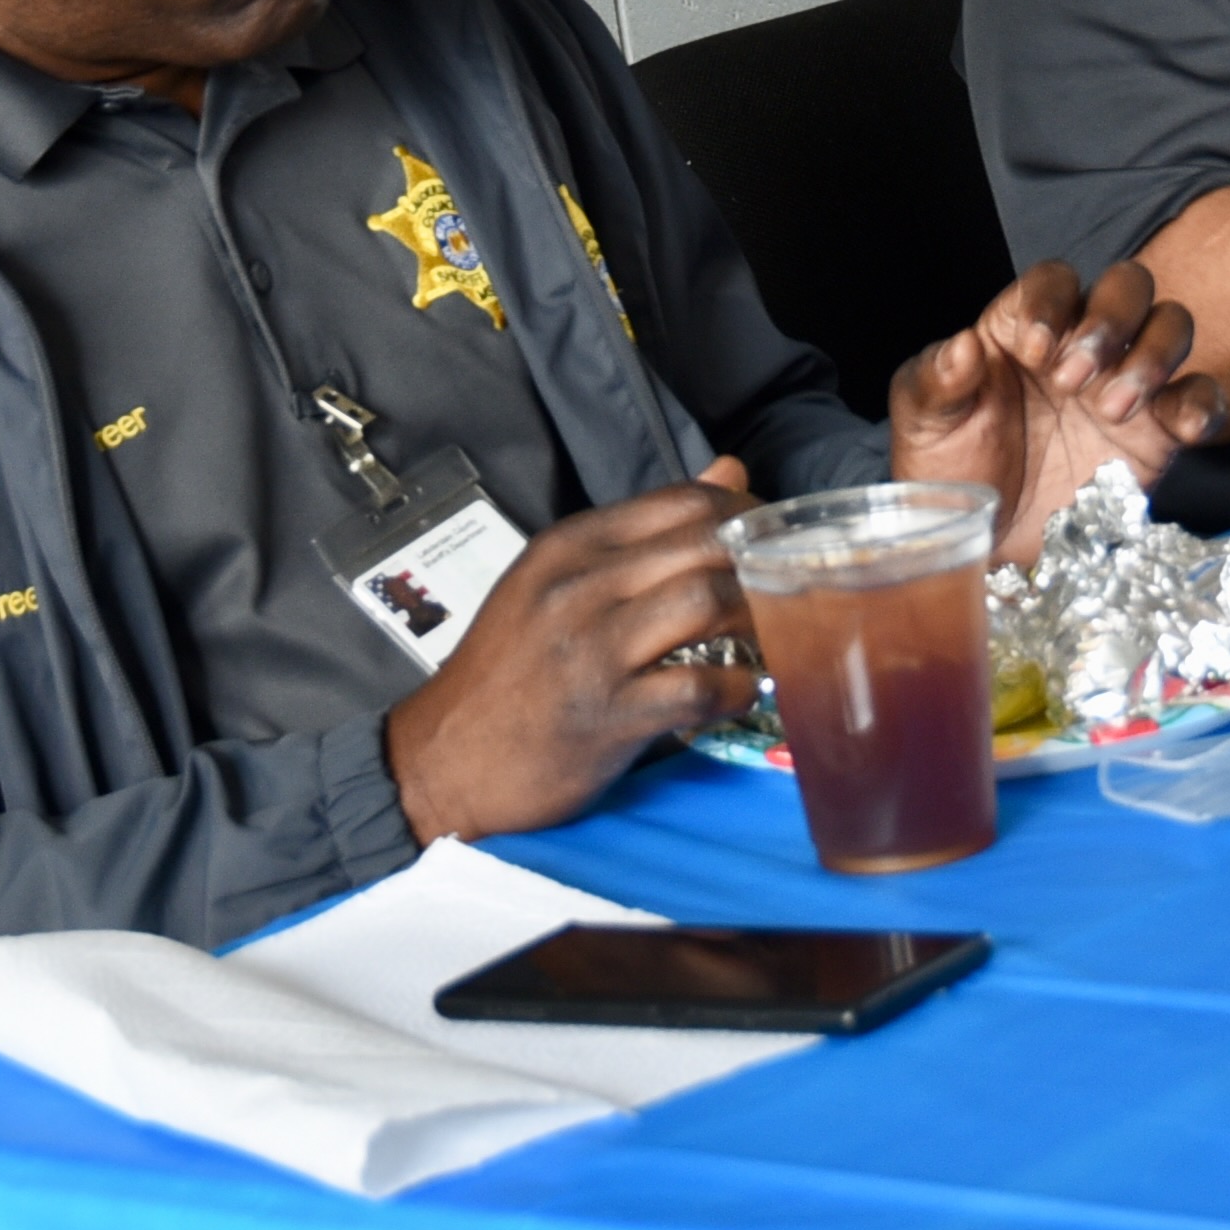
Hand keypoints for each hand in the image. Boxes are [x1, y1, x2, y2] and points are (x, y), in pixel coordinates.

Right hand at [381, 458, 758, 843]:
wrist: (441, 759)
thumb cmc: (507, 671)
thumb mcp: (556, 581)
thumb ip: (643, 529)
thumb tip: (729, 470)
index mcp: (569, 547)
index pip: (682, 501)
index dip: (744, 513)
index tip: (771, 539)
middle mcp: (579, 587)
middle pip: (704, 545)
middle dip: (761, 563)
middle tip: (788, 588)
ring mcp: (592, 651)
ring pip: (707, 602)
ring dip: (758, 619)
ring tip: (771, 637)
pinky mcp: (606, 715)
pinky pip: (696, 688)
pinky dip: (735, 689)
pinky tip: (741, 691)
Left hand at [889, 262, 1225, 564]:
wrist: (986, 543)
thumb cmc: (951, 470)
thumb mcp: (924, 423)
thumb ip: (936, 380)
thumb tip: (961, 347)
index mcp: (1025, 326)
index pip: (1053, 281)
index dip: (1050, 303)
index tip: (1034, 351)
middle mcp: (1085, 343)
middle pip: (1127, 285)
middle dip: (1110, 320)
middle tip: (1074, 380)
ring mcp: (1128, 383)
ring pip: (1171, 326)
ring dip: (1153, 355)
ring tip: (1112, 409)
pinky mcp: (1160, 432)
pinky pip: (1201, 398)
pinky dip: (1202, 404)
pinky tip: (1181, 428)